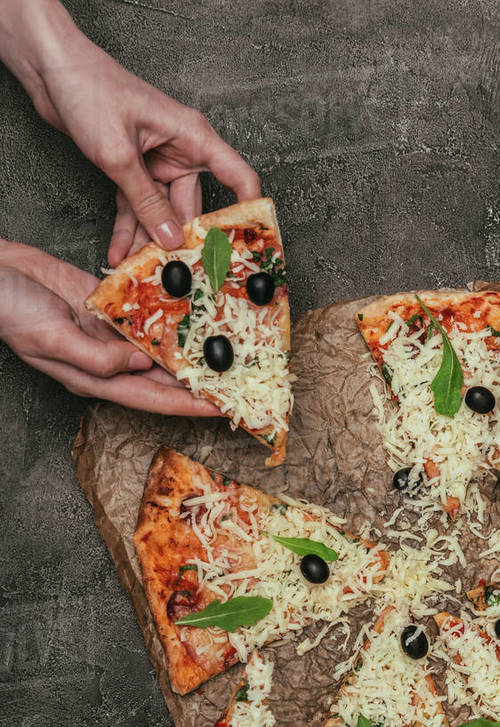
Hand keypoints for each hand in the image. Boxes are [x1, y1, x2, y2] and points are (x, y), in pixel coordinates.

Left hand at [0, 1, 260, 264]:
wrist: (52, 70)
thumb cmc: (90, 91)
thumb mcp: (119, 155)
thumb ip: (146, 202)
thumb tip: (171, 239)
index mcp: (192, 137)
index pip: (236, 176)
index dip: (248, 210)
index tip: (251, 244)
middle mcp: (179, 151)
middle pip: (192, 207)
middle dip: (182, 242)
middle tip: (180, 274)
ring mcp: (156, 161)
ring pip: (161, 212)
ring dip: (149, 241)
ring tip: (143, 271)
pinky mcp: (133, 168)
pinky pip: (136, 206)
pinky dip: (128, 228)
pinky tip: (120, 252)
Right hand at [0, 241, 218, 415]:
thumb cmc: (10, 312)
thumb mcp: (52, 340)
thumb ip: (97, 358)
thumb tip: (141, 364)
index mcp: (96, 379)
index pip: (154, 400)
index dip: (190, 406)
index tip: (224, 411)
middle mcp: (109, 361)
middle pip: (165, 379)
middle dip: (201, 384)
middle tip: (239, 385)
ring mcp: (109, 334)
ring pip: (160, 346)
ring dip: (191, 348)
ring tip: (229, 349)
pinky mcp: (107, 306)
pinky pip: (146, 312)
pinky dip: (170, 312)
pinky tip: (196, 310)